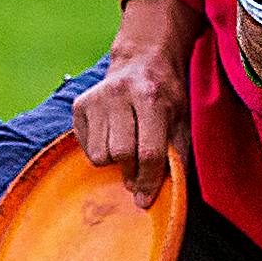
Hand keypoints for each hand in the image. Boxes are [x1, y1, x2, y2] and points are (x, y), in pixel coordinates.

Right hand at [73, 47, 189, 207]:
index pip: (149, 151)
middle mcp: (120, 93)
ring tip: (126, 147)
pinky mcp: (80, 104)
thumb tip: (156, 197)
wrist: (143, 61)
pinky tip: (112, 137)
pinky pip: (86, 148)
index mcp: (151, 96)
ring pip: (100, 155)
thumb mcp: (181, 122)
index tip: (145, 199)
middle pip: (121, 153)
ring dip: (115, 161)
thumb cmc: (166, 97)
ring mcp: (96, 97)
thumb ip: (175, 158)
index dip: (149, 181)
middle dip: (131, 171)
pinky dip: (100, 151)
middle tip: (138, 170)